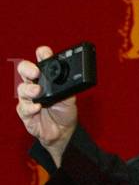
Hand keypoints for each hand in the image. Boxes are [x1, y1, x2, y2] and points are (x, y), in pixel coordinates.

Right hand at [15, 47, 77, 166]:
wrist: (63, 132)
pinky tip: (37, 107)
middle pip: (24, 71)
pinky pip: (24, 108)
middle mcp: (35, 85)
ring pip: (22, 89)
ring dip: (29, 89)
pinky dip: (30, 107)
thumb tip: (69, 78)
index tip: (44, 53)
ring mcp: (29, 98)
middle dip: (27, 69)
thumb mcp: (70, 98)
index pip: (41, 62)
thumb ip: (68, 87)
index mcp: (46, 79)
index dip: (41, 55)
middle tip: (36, 72)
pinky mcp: (25, 112)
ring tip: (38, 92)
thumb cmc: (65, 112)